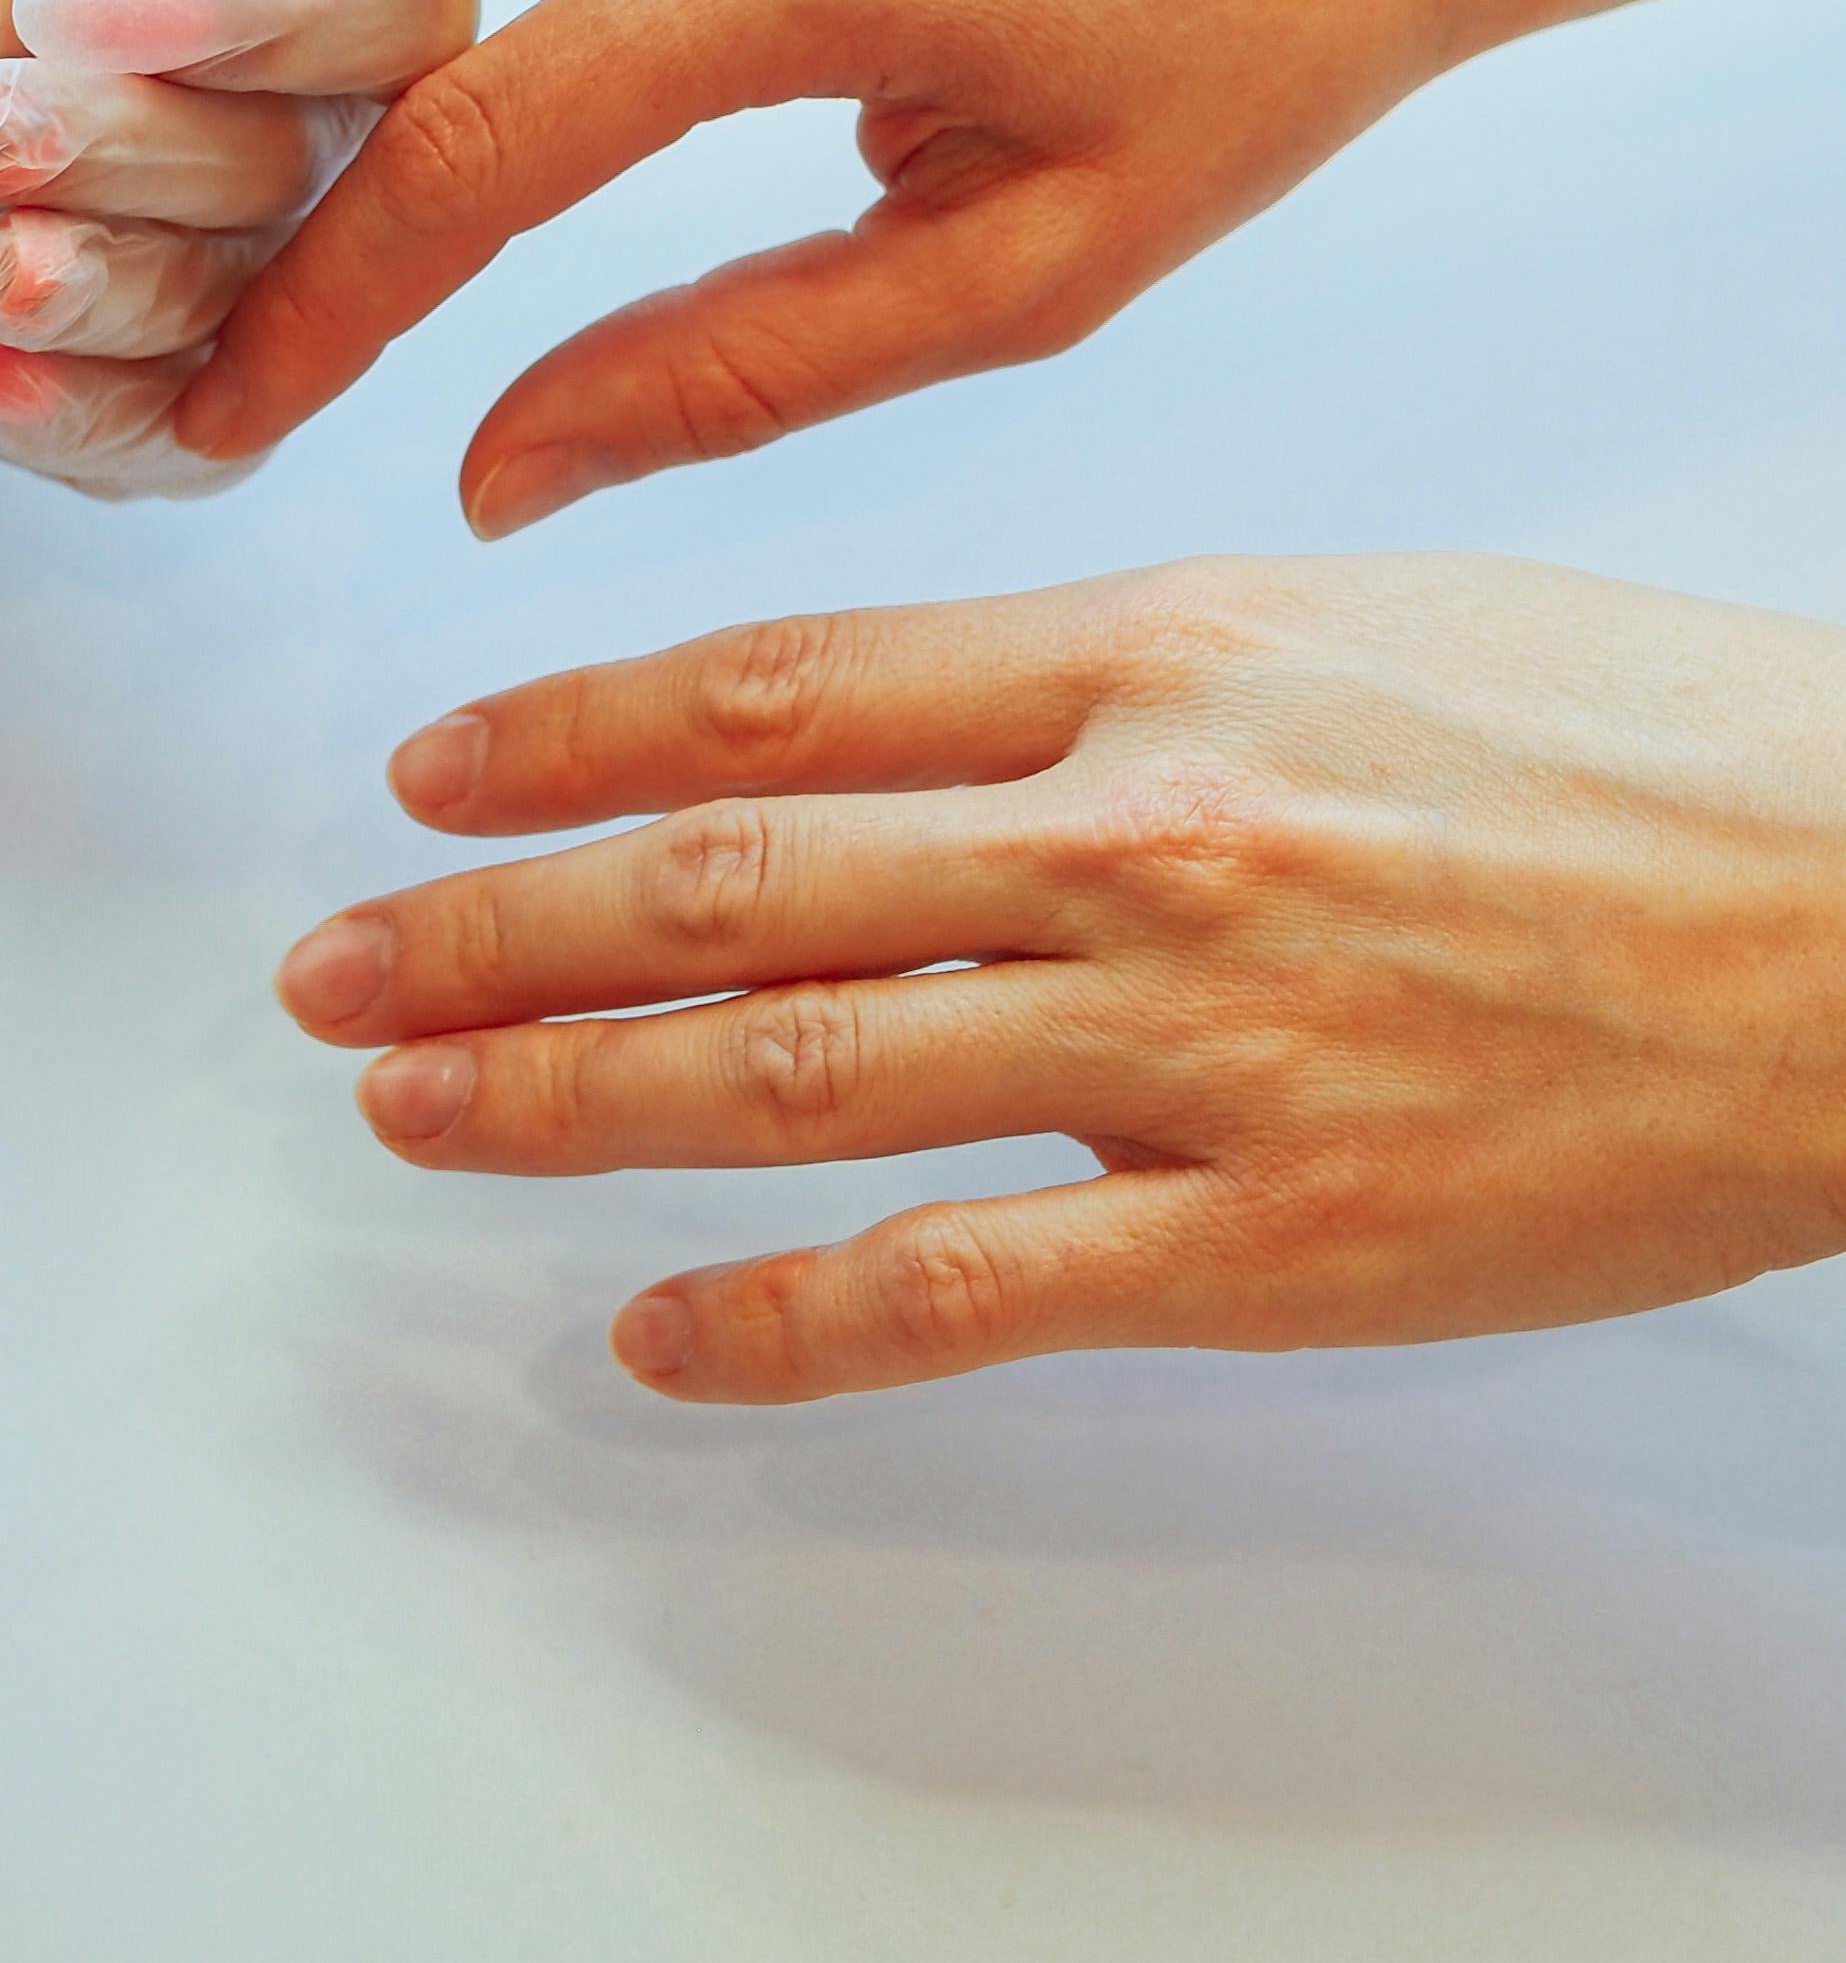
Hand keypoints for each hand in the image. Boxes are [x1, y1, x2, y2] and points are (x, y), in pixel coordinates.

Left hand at [273, 554, 1845, 1402]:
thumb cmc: (1634, 756)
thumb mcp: (1344, 620)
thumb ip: (1099, 673)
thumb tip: (874, 730)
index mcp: (1150, 655)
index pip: (770, 691)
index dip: (560, 740)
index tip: (426, 774)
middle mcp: (1132, 835)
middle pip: (725, 882)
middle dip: (489, 927)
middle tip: (329, 970)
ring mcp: (1190, 1048)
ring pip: (793, 1072)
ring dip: (562, 1097)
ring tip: (410, 1115)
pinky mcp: (1268, 1244)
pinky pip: (958, 1290)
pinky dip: (776, 1323)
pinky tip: (648, 1342)